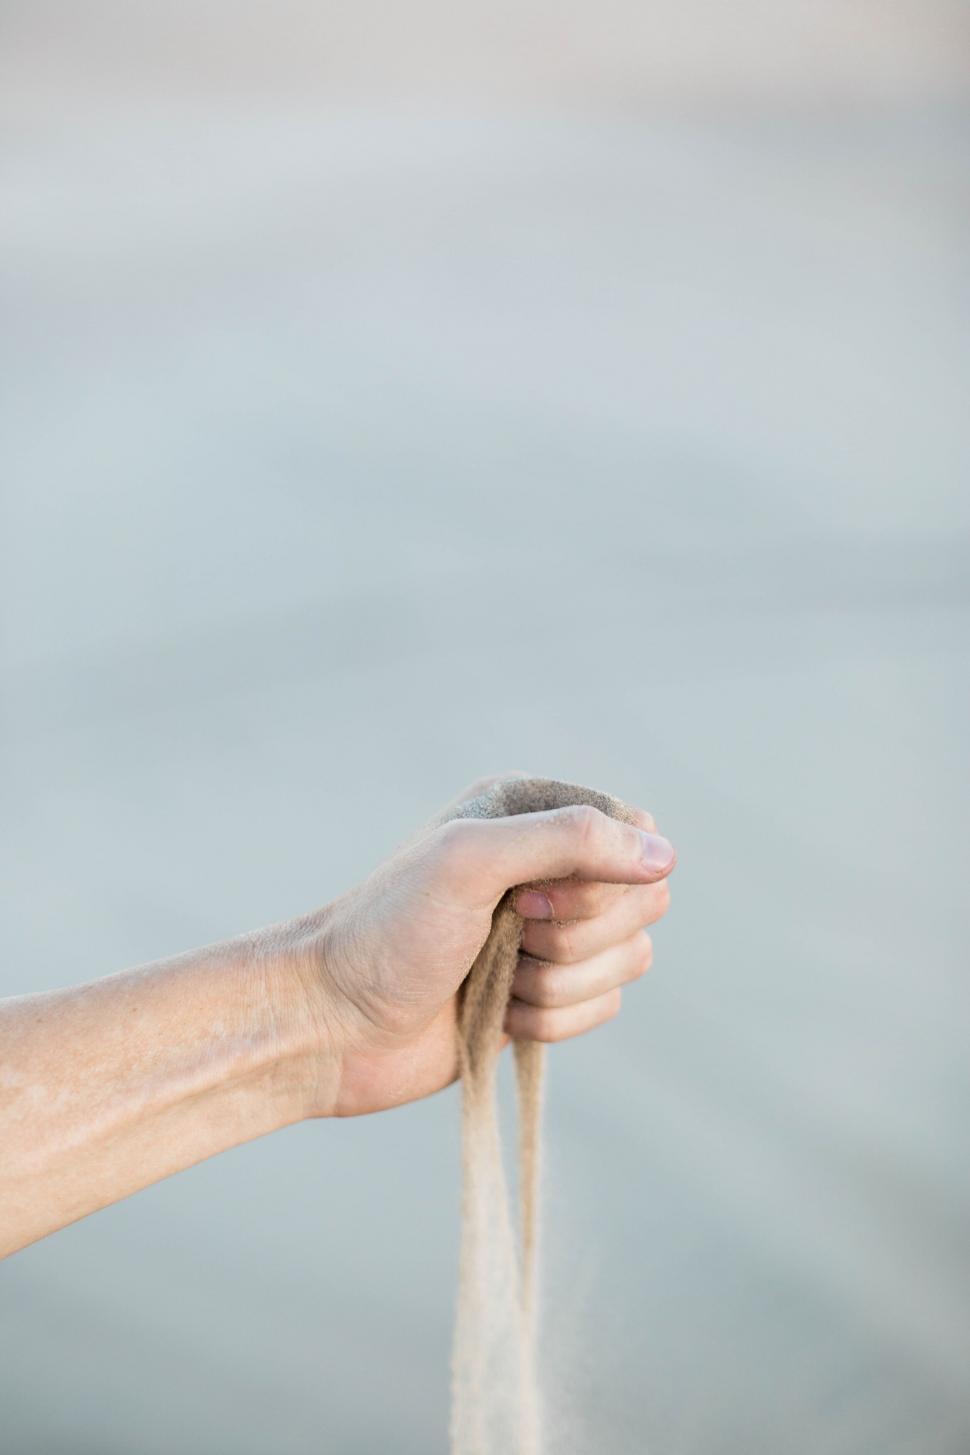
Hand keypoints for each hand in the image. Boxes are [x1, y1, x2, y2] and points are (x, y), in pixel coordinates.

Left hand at [288, 774, 676, 1117]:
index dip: (601, 879)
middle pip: (642, 901)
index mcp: (529, 815)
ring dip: (558, 983)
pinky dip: (551, 1020)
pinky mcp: (546, 994)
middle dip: (575, 934)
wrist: (333, 1025)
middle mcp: (547, 867)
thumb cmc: (387, 931)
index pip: (635, 833)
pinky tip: (495, 1013)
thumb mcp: (471, 860)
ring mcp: (548, 933)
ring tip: (492, 977)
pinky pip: (604, 1007)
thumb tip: (665, 854)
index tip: (527, 895)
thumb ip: (571, 839)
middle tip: (505, 933)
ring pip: (628, 959)